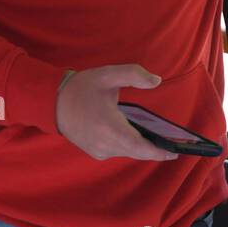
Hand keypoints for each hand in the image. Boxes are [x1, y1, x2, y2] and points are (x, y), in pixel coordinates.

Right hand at [55, 64, 177, 161]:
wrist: (52, 102)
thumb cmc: (81, 88)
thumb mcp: (107, 75)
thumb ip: (133, 74)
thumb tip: (157, 80)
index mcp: (109, 127)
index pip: (139, 147)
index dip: (158, 152)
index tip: (175, 151)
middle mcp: (105, 144)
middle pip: (137, 152)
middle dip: (154, 149)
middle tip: (173, 144)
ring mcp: (99, 150)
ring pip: (128, 152)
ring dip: (141, 146)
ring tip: (158, 139)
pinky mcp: (95, 152)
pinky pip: (118, 151)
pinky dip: (129, 145)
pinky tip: (136, 136)